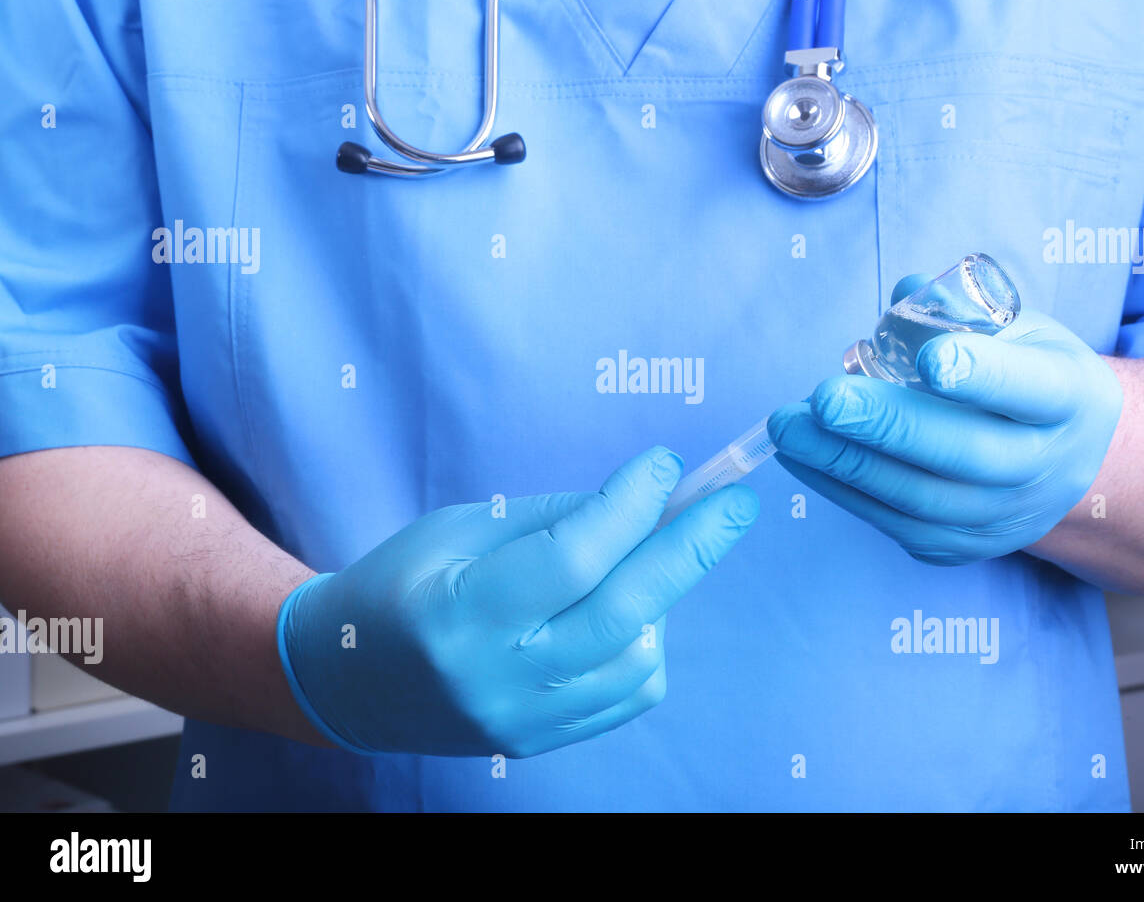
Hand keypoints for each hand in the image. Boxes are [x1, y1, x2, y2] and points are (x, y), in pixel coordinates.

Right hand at [277, 447, 757, 756]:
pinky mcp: (542, 741)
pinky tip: (628, 608)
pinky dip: (647, 641)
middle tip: (735, 503)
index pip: (571, 559)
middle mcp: (497, 678)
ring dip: (661, 597)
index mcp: (460, 613)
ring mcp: (523, 720)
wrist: (345, 679)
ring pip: (639, 658)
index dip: (630, 506)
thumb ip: (553, 518)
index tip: (669, 465)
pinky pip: (628, 694)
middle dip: (690, 549)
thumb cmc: (399, 583)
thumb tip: (642, 499)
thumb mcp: (460, 529)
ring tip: (639, 559)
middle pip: (623, 614)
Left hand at [767, 274, 1121, 565]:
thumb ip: (960, 311)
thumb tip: (905, 293)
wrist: (1066, 463)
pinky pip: (896, 522)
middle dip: (888, 427)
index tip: (933, 359)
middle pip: (966, 453)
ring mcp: (1002, 515)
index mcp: (1067, 397)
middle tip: (824, 399)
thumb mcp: (1018, 331)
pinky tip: (801, 457)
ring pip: (919, 497)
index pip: (1029, 388)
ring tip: (789, 427)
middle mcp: (1042, 465)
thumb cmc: (1028, 377)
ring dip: (844, 461)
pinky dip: (842, 489)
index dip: (982, 375)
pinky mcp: (961, 545)